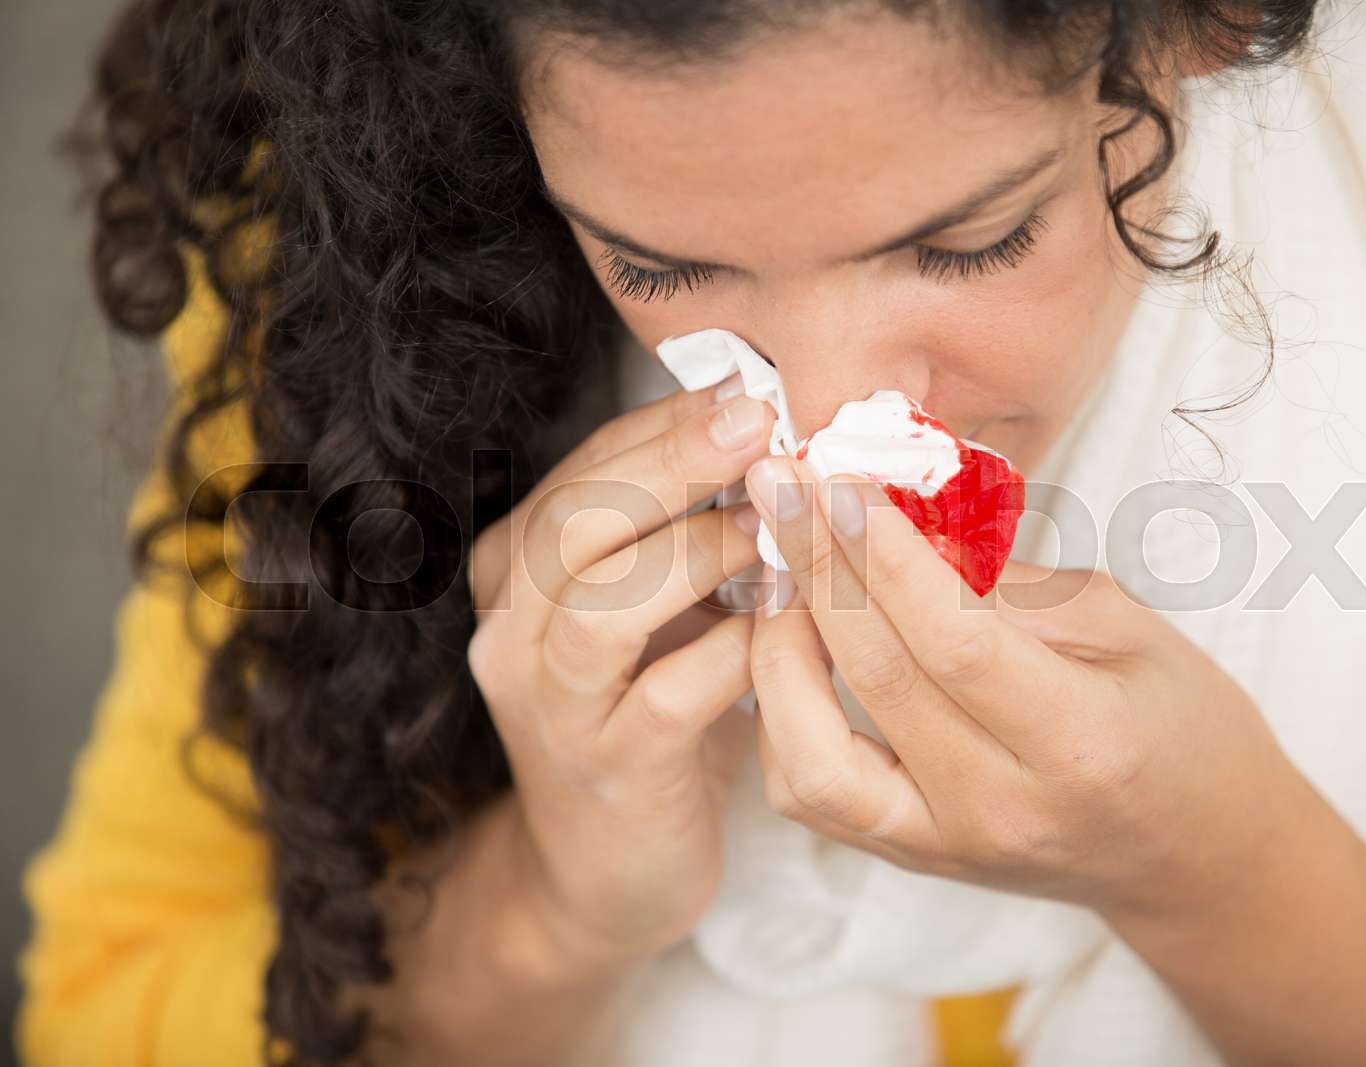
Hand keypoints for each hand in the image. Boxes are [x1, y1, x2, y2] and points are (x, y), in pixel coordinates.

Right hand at [465, 379, 774, 977]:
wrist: (604, 872)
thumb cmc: (646, 716)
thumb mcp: (650, 611)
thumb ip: (682, 529)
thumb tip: (764, 432)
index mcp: (516, 572)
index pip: (582, 471)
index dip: (666, 426)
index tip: (749, 390)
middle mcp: (512, 631)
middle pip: (573, 521)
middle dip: (672, 462)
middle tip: (762, 425)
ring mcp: (552, 706)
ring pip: (601, 604)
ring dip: (700, 552)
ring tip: (774, 533)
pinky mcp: (608, 771)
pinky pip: (670, 696)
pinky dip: (735, 649)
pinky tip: (781, 623)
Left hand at [741, 455, 1304, 922]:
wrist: (1200, 859)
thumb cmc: (1183, 727)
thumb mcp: (1131, 629)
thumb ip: (1015, 584)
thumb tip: (901, 520)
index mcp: (1081, 742)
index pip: (955, 637)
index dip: (883, 551)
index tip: (836, 476)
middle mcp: (1003, 809)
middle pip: (879, 678)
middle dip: (816, 564)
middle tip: (778, 484)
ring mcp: (949, 845)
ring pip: (815, 758)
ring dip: (778, 650)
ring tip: (778, 570)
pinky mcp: (912, 859)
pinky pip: (812, 795)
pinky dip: (783, 716)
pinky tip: (793, 646)